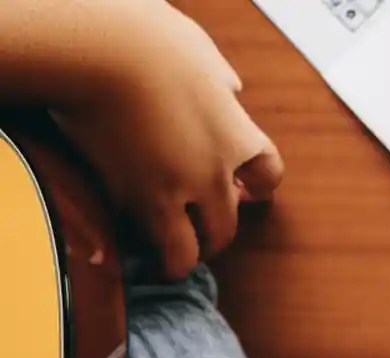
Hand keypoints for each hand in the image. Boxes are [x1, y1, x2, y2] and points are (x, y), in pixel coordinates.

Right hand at [50, 0, 282, 279]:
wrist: (98, 52)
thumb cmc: (152, 41)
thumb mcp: (203, 55)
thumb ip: (220, 82)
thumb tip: (229, 91)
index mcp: (238, 136)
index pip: (268, 177)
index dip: (257, 187)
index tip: (245, 191)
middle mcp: (211, 175)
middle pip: (226, 229)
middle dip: (216, 236)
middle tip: (202, 236)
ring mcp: (168, 192)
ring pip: (184, 253)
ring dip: (180, 260)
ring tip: (168, 262)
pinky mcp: (124, 197)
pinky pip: (137, 236)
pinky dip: (135, 241)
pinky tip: (128, 232)